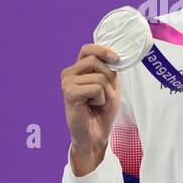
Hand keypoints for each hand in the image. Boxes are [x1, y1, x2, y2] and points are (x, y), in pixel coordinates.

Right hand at [60, 44, 120, 175]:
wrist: (95, 134)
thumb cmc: (102, 111)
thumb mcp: (111, 86)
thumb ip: (110, 70)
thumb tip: (115, 54)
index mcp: (78, 70)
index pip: (88, 49)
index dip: (103, 50)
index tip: (116, 58)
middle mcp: (69, 73)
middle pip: (97, 61)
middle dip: (109, 79)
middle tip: (103, 95)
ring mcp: (67, 82)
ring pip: (100, 77)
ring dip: (106, 93)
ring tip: (97, 103)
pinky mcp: (69, 92)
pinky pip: (97, 88)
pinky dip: (101, 99)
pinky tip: (92, 107)